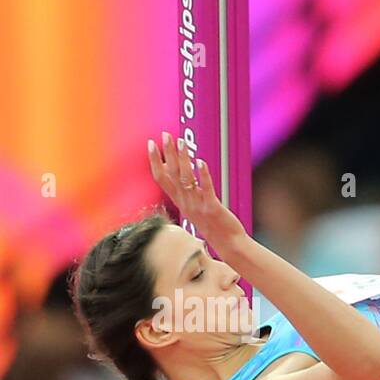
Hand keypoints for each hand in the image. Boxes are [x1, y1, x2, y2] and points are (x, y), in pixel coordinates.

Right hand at [147, 131, 246, 248]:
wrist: (228, 244)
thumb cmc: (213, 224)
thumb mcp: (193, 206)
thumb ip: (183, 190)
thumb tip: (174, 170)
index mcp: (180, 201)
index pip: (161, 178)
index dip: (154, 160)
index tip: (151, 143)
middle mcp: (185, 202)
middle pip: (172, 174)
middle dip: (168, 153)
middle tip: (165, 135)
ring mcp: (198, 205)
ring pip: (186, 179)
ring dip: (183, 159)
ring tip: (182, 142)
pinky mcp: (212, 208)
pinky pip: (206, 189)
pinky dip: (202, 175)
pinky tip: (201, 162)